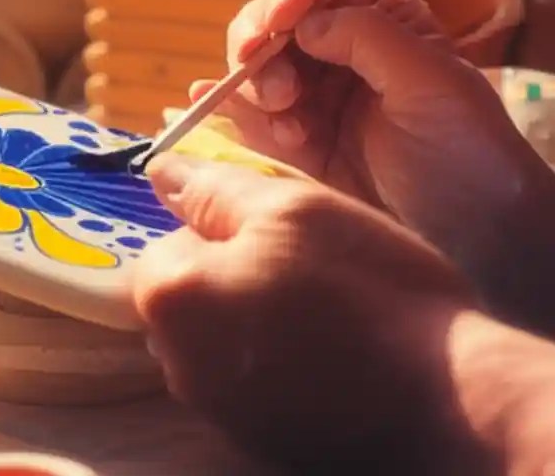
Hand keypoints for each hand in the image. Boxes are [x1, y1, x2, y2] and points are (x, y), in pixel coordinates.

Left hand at [135, 154, 491, 471]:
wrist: (448, 403)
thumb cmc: (368, 291)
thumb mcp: (294, 209)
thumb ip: (216, 189)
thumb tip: (162, 172)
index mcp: (168, 297)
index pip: (168, 242)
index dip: (225, 230)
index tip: (285, 239)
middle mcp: (174, 360)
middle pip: (188, 296)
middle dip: (233, 278)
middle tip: (311, 274)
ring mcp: (214, 407)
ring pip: (219, 340)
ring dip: (257, 322)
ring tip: (327, 317)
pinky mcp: (255, 437)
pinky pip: (251, 382)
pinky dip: (280, 365)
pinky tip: (332, 358)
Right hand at [195, 0, 550, 268]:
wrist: (469, 234)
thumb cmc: (466, 151)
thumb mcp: (432, 81)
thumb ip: (369, 37)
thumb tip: (303, 23)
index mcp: (382, 15)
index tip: (284, 17)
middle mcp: (337, 47)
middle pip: (270, 14)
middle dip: (261, 43)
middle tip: (279, 90)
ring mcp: (309, 93)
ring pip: (248, 65)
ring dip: (253, 89)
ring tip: (290, 129)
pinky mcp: (289, 139)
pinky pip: (243, 115)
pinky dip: (236, 118)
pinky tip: (231, 121)